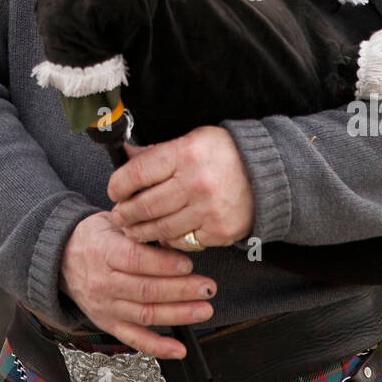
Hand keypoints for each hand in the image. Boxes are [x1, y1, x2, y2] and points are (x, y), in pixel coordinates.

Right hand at [59, 211, 216, 357]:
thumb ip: (139, 229)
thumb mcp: (112, 222)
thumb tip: (173, 234)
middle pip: (145, 290)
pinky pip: (134, 339)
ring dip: (178, 315)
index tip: (188, 264)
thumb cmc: (94, 237)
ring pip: (145, 314)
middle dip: (181, 290)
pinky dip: (158, 347)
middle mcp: (103, 282)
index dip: (164, 265)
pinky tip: (180, 349)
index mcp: (103, 252)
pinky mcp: (108, 323)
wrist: (62, 258)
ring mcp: (106, 307)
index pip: (136, 260)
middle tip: (207, 287)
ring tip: (203, 310)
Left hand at [108, 125, 253, 249]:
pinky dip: (168, 240)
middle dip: (125, 213)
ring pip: (160, 228)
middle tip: (118, 215)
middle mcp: (196, 183)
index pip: (137, 173)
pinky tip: (162, 234)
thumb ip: (157, 151)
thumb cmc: (224, 154)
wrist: (267, 174)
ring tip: (132, 228)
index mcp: (185, 154)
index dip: (118, 185)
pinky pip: (182, 241)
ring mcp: (208, 210)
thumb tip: (125, 155)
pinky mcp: (218, 231)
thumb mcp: (191, 140)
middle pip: (145, 206)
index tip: (114, 190)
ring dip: (140, 231)